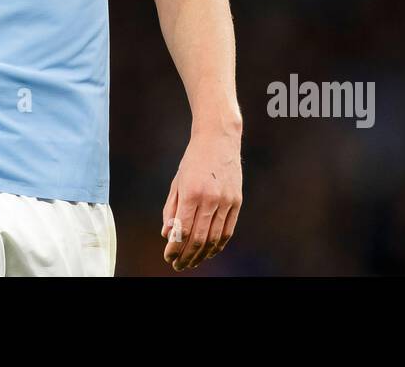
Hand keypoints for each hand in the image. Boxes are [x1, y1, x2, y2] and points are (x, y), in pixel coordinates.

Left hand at [161, 126, 242, 270]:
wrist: (218, 139)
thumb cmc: (193, 161)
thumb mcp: (177, 182)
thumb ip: (171, 209)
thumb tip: (167, 235)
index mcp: (191, 192)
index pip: (182, 229)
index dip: (174, 248)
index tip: (168, 257)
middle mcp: (210, 198)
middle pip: (198, 238)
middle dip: (186, 256)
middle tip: (178, 265)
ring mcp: (226, 201)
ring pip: (214, 238)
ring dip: (201, 254)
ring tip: (192, 262)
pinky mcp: (237, 201)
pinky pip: (228, 230)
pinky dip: (218, 245)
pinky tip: (209, 252)